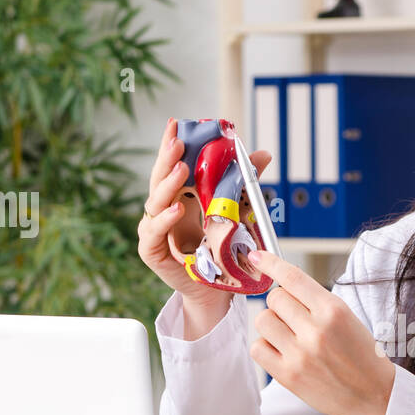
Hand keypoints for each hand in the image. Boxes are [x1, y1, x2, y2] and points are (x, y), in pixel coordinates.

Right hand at [138, 118, 272, 338]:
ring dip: (169, 184)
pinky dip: (165, 221)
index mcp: (179, 196)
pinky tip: (177, 210)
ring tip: (182, 169)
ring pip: (155, 202)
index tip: (177, 124)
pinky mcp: (152, 251)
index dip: (172, 144)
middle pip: (160, 178)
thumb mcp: (238, 211)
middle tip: (178, 140)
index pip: (172, 165)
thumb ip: (244, 182)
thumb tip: (262, 153)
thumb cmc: (222, 250)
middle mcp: (163, 210)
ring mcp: (155, 229)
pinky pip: (154, 233)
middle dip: (167, 158)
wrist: (218, 290)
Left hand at [248, 250, 395, 414]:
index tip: (257, 257)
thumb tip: (283, 283)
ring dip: (273, 324)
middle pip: (275, 298)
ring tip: (291, 336)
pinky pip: (258, 348)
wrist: (375, 395)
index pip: (293, 277)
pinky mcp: (288, 375)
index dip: (270, 263)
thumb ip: (316, 301)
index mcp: (334, 310)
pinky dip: (266, 347)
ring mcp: (300, 354)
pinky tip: (283, 352)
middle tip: (296, 318)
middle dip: (282, 304)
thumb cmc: (363, 356)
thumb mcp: (348, 318)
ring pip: (263, 320)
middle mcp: (315, 330)